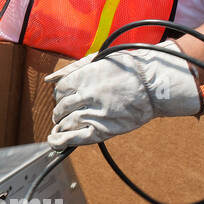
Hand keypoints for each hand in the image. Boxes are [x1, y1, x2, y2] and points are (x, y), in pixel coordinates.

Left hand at [46, 40, 201, 149]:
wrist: (155, 85)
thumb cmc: (128, 69)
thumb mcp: (98, 60)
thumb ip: (71, 70)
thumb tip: (49, 80)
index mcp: (84, 78)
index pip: (60, 90)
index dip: (60, 94)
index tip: (65, 96)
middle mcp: (87, 96)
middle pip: (61, 107)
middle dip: (59, 110)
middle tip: (63, 112)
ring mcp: (96, 114)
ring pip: (67, 122)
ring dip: (61, 125)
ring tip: (61, 125)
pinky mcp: (105, 130)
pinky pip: (78, 138)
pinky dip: (64, 141)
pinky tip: (56, 143)